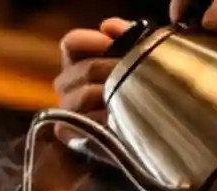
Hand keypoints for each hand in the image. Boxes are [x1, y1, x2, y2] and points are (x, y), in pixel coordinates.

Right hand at [52, 17, 131, 152]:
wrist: (149, 138)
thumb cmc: (142, 97)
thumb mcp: (137, 60)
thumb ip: (126, 37)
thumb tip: (108, 26)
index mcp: (80, 62)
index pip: (72, 43)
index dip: (91, 40)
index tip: (111, 43)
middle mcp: (68, 85)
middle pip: (80, 69)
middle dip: (110, 70)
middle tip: (134, 75)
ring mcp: (66, 109)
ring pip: (81, 94)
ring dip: (109, 94)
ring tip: (130, 98)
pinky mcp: (68, 132)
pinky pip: (79, 119)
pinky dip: (101, 118)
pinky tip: (117, 119)